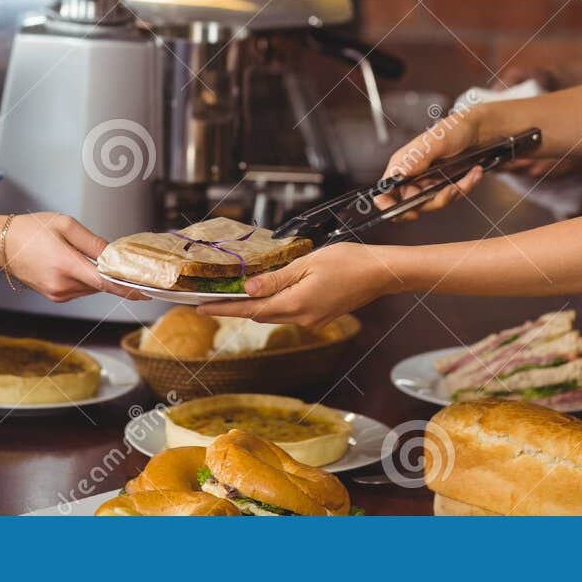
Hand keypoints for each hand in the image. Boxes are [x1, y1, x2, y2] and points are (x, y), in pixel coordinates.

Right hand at [0, 211, 142, 302]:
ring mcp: (56, 293)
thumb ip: (92, 242)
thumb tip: (114, 255)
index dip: (127, 288)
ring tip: (82, 254)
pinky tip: (74, 263)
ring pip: (90, 288)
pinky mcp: (54, 296)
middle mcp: (61, 285)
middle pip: (100, 284)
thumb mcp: (65, 225)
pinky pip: (79, 289)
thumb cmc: (30, 230)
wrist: (0, 244)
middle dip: (110, 273)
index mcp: (66, 265)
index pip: (105, 282)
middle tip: (116, 258)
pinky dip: (84, 279)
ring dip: (95, 276)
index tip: (145, 291)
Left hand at [195, 244, 396, 327]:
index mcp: (295, 304)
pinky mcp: (320, 315)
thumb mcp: (307, 264)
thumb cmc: (349, 262)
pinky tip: (268, 293)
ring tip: (234, 296)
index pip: (250, 309)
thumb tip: (249, 288)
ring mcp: (312, 319)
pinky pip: (289, 312)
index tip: (201, 307)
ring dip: (255, 306)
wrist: (381, 273)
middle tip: (211, 300)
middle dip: (235, 308)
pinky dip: (274, 304)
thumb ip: (276, 278)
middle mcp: (302, 317)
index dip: (224, 308)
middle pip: (260, 314)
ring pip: (274, 314)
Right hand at [373, 106, 486, 217]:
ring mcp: (427, 183)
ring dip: (455, 191)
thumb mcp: (437, 140)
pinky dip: (465, 186)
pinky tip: (475, 173)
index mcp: (402, 164)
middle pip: (412, 204)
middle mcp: (412, 176)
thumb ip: (418, 156)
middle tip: (451, 189)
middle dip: (434, 200)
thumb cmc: (454, 129)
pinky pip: (451, 197)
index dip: (390, 206)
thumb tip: (399, 172)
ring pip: (435, 202)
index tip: (409, 211)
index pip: (385, 191)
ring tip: (470, 174)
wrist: (478, 130)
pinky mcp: (443, 186)